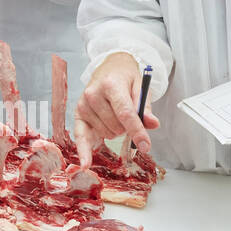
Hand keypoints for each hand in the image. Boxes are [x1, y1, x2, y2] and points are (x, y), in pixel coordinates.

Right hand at [74, 53, 158, 167]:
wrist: (109, 67)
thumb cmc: (125, 78)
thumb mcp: (141, 87)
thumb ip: (145, 107)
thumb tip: (152, 124)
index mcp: (111, 84)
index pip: (125, 113)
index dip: (137, 131)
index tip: (145, 145)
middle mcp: (93, 94)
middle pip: (117, 126)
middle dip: (127, 127)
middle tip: (128, 113)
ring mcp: (83, 105)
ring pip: (107, 133)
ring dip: (116, 130)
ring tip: (115, 114)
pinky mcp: (78, 114)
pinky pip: (81, 137)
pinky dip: (84, 151)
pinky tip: (86, 163)